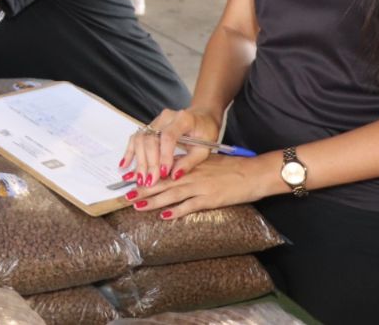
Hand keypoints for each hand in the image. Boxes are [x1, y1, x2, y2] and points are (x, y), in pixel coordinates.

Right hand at [121, 107, 221, 188]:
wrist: (202, 118)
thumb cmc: (205, 132)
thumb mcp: (204, 149)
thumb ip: (190, 162)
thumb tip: (175, 175)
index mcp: (183, 119)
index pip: (168, 136)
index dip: (164, 155)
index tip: (163, 173)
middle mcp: (166, 117)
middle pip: (150, 138)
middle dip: (149, 163)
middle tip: (150, 181)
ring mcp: (156, 121)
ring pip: (140, 139)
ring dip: (139, 161)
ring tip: (141, 179)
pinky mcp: (149, 127)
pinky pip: (135, 139)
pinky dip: (130, 153)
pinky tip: (125, 165)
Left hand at [122, 153, 275, 220]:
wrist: (253, 173)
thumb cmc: (232, 168)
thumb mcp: (207, 162)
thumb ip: (190, 166)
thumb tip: (174, 171)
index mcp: (190, 165)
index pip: (163, 169)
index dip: (147, 175)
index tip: (131, 179)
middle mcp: (191, 174)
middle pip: (162, 182)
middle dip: (143, 189)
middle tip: (126, 194)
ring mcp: (200, 187)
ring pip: (172, 194)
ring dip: (153, 200)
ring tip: (138, 205)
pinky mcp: (210, 199)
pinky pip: (190, 206)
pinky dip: (177, 211)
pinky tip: (165, 216)